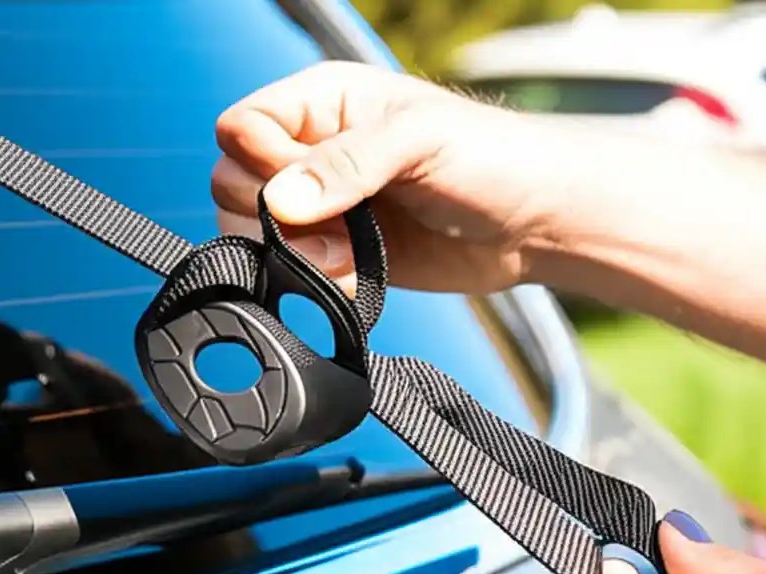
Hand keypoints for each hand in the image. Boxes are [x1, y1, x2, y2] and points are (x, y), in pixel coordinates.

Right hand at [212, 61, 586, 293]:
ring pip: (249, 233)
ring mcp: (318, 205)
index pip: (240, 128)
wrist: (535, 224)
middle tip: (339, 225)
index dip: (262, 162)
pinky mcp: (332, 252)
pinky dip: (311, 281)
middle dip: (276, 217)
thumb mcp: (419, 142)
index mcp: (322, 101)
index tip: (316, 183)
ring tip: (351, 252)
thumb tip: (278, 203)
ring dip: (294, 254)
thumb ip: (346, 166)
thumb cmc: (491, 158)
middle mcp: (309, 149)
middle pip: (230, 183)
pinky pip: (285, 271)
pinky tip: (356, 273)